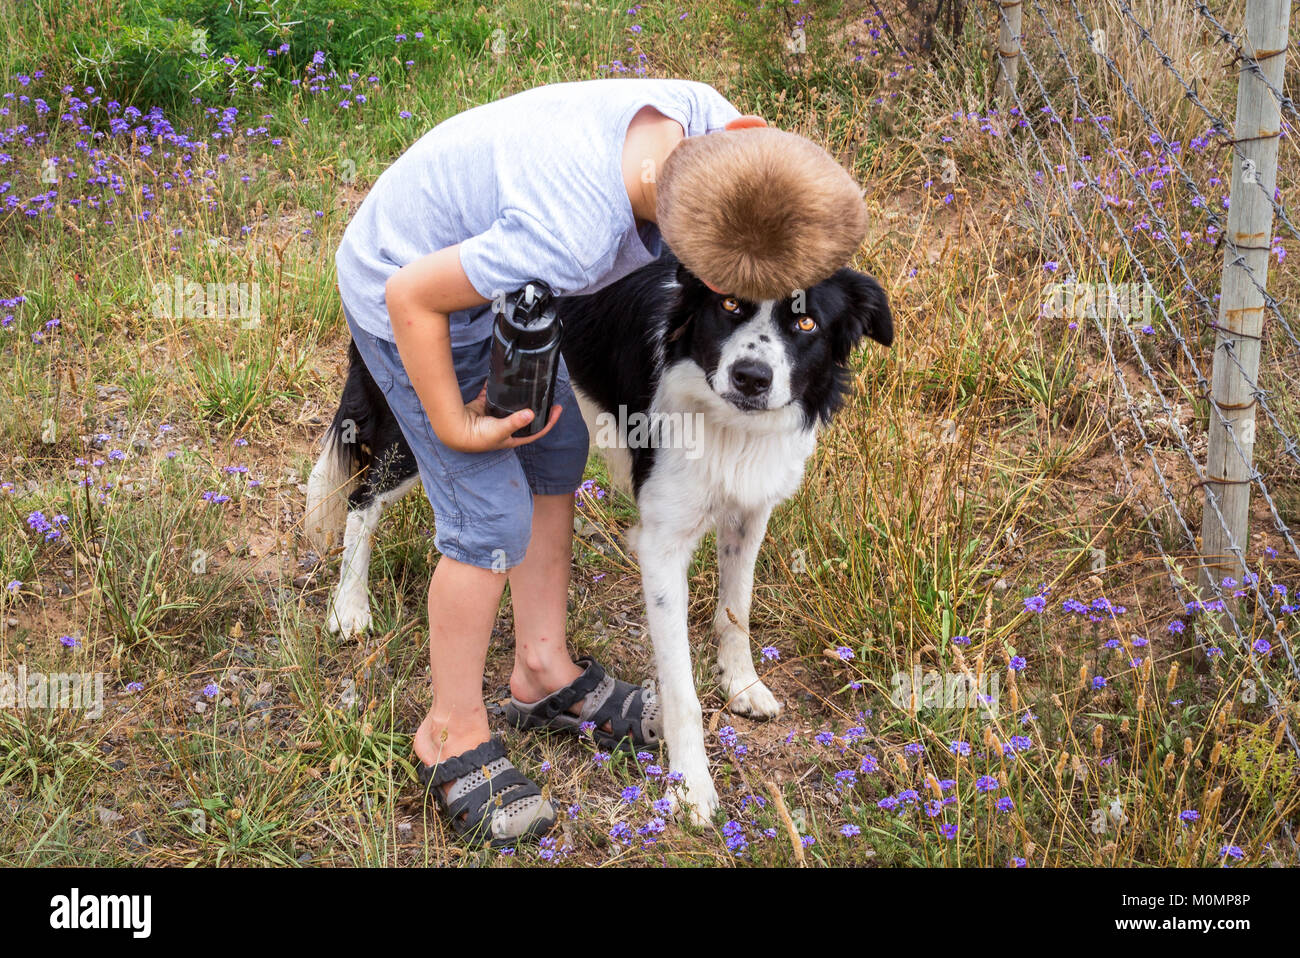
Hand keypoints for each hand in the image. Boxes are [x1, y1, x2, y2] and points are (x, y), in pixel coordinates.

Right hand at [439, 384, 561, 451]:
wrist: (456, 431)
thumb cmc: (479, 437)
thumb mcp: (500, 430)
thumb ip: (515, 422)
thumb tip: (531, 413)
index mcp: (513, 437)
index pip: (537, 430)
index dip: (549, 421)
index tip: (558, 408)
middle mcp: (506, 427)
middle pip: (525, 416)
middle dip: (536, 407)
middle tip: (546, 394)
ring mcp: (495, 416)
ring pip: (510, 405)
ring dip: (518, 397)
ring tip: (530, 385)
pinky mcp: (484, 406)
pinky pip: (492, 394)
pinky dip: (496, 387)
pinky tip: (503, 378)